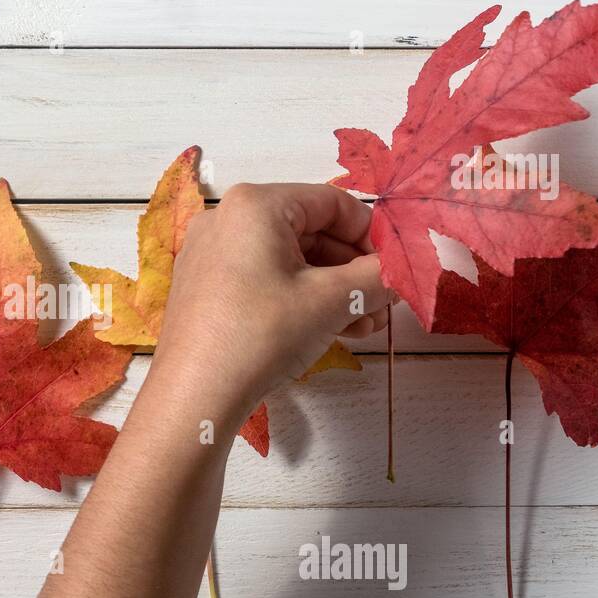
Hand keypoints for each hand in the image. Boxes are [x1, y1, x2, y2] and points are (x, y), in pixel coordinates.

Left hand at [150, 182, 390, 422]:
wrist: (195, 394)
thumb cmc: (262, 335)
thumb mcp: (332, 301)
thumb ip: (378, 277)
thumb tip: (402, 272)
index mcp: (255, 204)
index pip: (333, 203)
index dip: (372, 236)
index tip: (395, 269)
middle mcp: (227, 218)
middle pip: (310, 231)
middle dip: (353, 270)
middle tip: (383, 304)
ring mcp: (211, 253)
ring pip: (289, 260)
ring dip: (332, 290)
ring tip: (364, 325)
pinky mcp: (204, 286)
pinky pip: (263, 279)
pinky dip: (298, 298)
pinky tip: (329, 329)